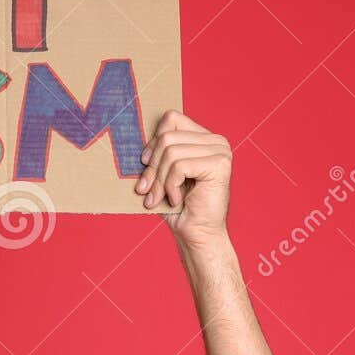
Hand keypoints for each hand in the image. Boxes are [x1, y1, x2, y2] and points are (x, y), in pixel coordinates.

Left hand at [134, 110, 231, 246]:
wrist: (196, 235)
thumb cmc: (178, 207)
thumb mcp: (161, 173)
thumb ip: (156, 152)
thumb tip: (133, 138)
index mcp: (204, 138)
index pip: (171, 119)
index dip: (152, 142)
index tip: (145, 165)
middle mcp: (216, 141)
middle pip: (167, 137)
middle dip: (152, 167)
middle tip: (146, 190)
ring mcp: (221, 151)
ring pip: (171, 152)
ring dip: (159, 180)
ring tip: (159, 198)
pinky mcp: (219, 165)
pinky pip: (179, 166)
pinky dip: (170, 186)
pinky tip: (176, 200)